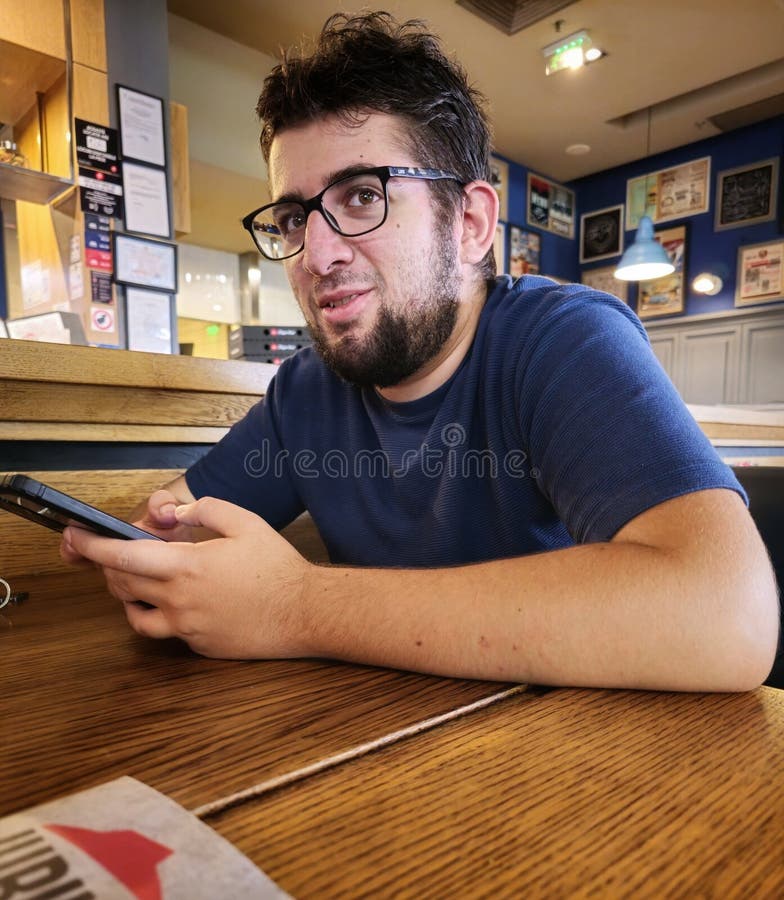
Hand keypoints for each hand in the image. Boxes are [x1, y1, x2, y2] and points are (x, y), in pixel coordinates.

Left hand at [62, 497, 313, 658]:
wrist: (305, 612)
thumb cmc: (277, 566)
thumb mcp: (244, 522)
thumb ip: (204, 510)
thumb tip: (174, 515)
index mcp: (187, 567)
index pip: (122, 557)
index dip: (93, 546)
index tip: (77, 537)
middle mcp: (179, 601)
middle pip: (122, 586)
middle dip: (112, 568)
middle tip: (123, 553)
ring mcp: (187, 628)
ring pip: (135, 615)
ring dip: (130, 595)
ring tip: (146, 580)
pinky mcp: (198, 645)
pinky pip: (165, 631)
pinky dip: (159, 614)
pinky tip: (179, 601)